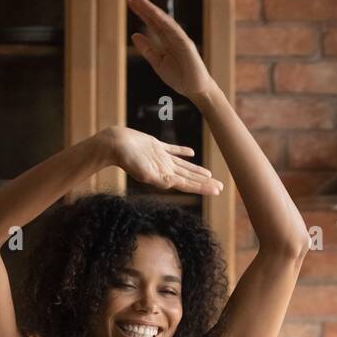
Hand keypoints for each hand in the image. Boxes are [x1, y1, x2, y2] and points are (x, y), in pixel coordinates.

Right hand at [98, 126, 222, 195]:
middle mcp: (165, 169)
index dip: (203, 187)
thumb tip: (173, 184)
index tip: (217, 191)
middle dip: (205, 182)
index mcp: (164, 176)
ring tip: (209, 175)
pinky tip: (192, 153)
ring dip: (196, 170)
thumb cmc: (127, 160)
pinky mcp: (156, 147)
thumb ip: (159, 178)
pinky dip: (183, 152)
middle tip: (220, 187)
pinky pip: (174, 150)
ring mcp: (161, 158)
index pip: (188, 184)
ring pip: (184, 166)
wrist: (115, 145)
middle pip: (189, 177)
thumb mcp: (144, 172)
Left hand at [128, 0, 216, 101]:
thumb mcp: (158, 63)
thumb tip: (134, 34)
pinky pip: (175, 31)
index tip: (130, 1)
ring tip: (141, 0)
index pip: (151, 22)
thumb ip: (147, 49)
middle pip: (156, 18)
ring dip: (153, 10)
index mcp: (165, 40)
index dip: (141, 12)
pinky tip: (156, 14)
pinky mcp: (187, 45)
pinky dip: (166, 21)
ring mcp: (180, 39)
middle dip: (144, 6)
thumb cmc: (179, 77)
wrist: (195, 90)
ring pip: (165, 21)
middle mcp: (172, 36)